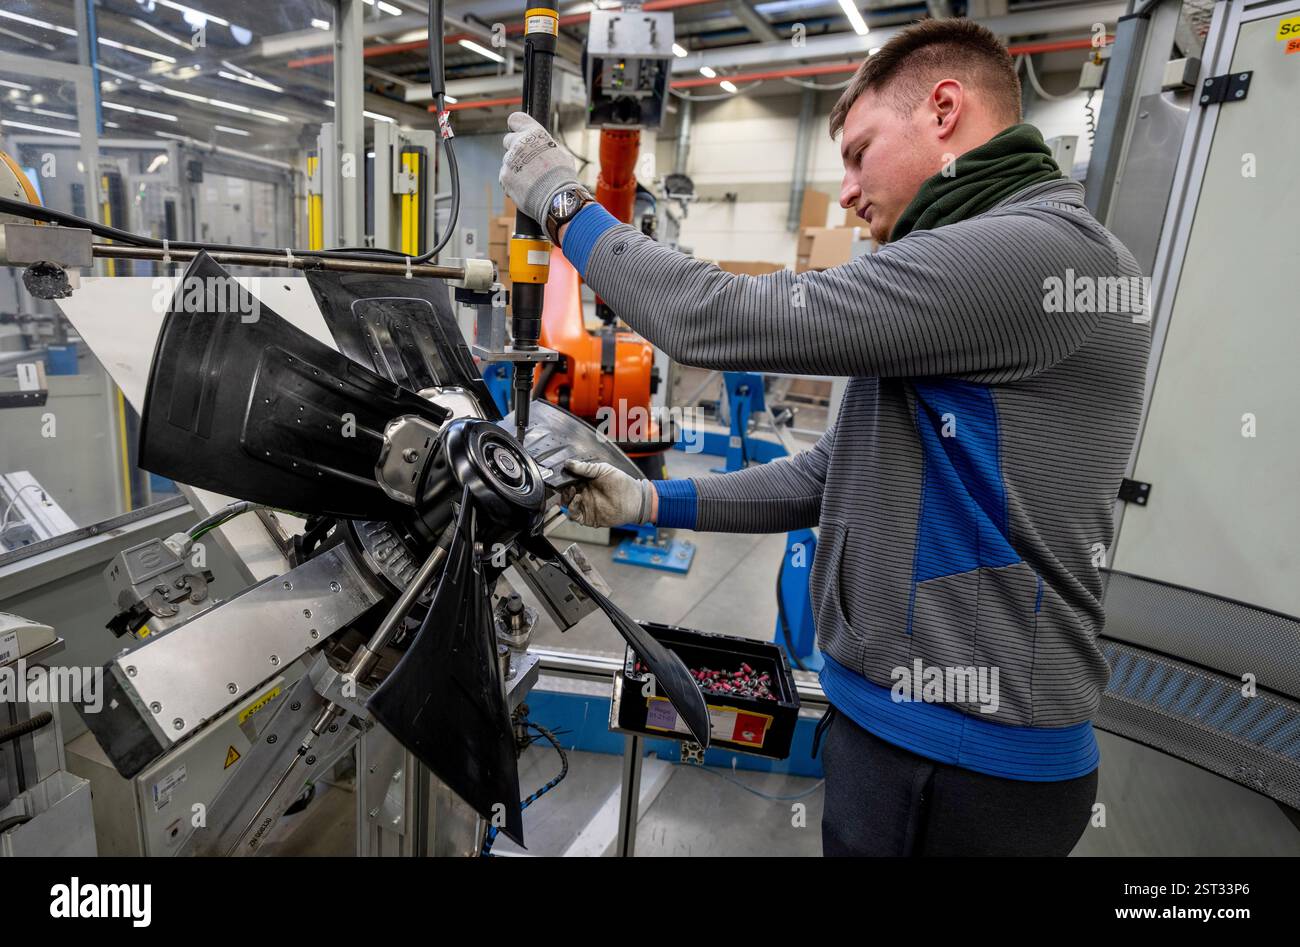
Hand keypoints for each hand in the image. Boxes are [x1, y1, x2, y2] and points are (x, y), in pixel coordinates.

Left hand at [499, 112, 579, 228]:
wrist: (557, 199)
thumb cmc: (563, 178)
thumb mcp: (560, 154)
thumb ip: (545, 146)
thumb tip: (540, 146)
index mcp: (535, 134)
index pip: (516, 119)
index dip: (515, 125)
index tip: (516, 131)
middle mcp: (520, 144)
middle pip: (507, 140)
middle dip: (514, 150)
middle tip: (526, 163)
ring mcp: (510, 160)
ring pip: (507, 161)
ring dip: (515, 169)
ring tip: (530, 181)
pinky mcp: (504, 176)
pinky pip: (505, 177)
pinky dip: (512, 183)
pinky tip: (525, 189)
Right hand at [560, 460, 653, 527]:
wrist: (634, 500)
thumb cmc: (622, 483)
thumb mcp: (603, 470)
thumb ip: (586, 468)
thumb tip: (569, 463)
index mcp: (586, 481)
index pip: (569, 480)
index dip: (564, 478)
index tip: (562, 474)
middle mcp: (584, 493)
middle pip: (565, 492)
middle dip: (562, 488)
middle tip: (565, 483)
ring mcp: (585, 505)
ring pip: (566, 504)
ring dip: (566, 498)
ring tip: (572, 490)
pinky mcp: (587, 517)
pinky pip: (573, 515)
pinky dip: (572, 508)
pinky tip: (578, 498)